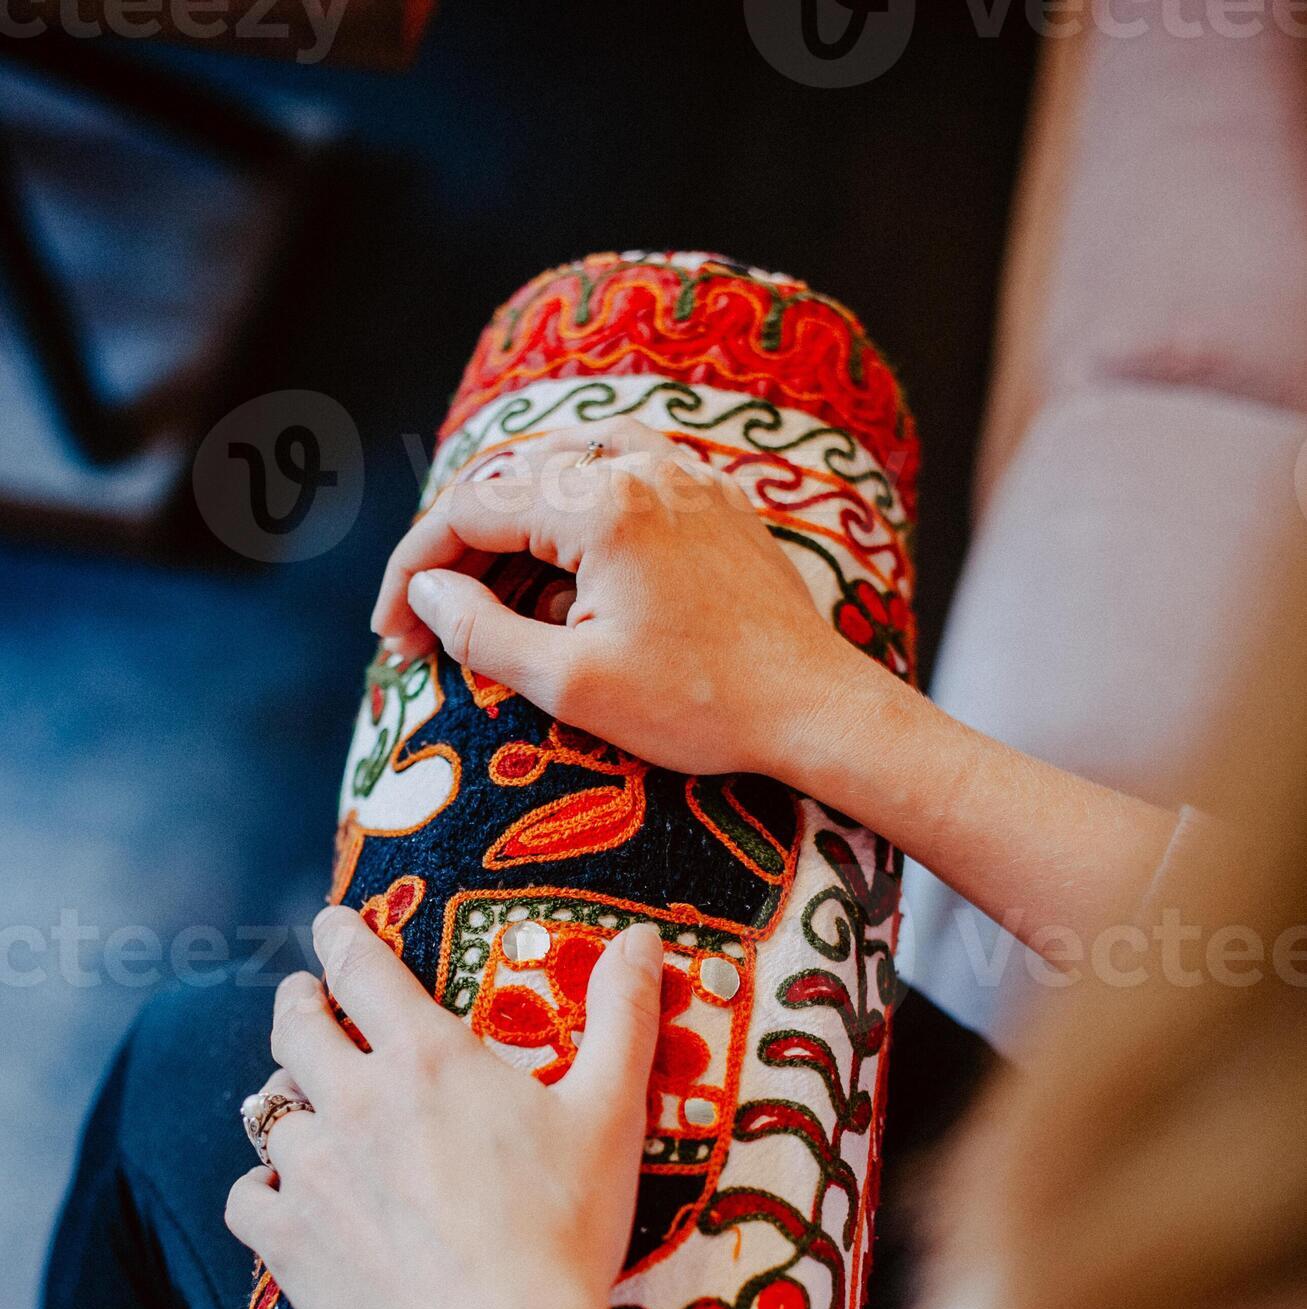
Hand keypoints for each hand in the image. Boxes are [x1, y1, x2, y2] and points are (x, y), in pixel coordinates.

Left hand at [225, 906, 663, 1308]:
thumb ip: (623, 1017)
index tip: (330, 925)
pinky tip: (278, 1198)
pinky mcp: (287, 1241)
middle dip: (298, 1003)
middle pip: (296, 1027)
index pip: (362, 971)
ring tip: (297, 1105)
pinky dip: (259, 1190)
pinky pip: (245, 1196)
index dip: (342, 938)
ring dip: (283, 1100)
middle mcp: (354, 1101)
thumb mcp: (611, 1114)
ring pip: (267, 1112)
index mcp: (427, 1058)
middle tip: (302, 999)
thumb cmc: (565, 1229)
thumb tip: (641, 939)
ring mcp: (311, 1172)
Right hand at [370, 418, 860, 780]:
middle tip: (426, 630)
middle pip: (509, 484)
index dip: (413, 571)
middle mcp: (640, 466)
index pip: (469, 510)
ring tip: (483, 598)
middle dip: (456, 555)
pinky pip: (617, 477)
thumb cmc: (700, 705)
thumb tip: (426, 595)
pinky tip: (561, 571)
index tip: (392, 634)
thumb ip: (482, 632)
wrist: (814, 707)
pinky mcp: (710, 498)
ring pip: (560, 470)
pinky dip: (570, 515)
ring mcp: (681, 475)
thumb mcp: (572, 684)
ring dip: (509, 528)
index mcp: (599, 503)